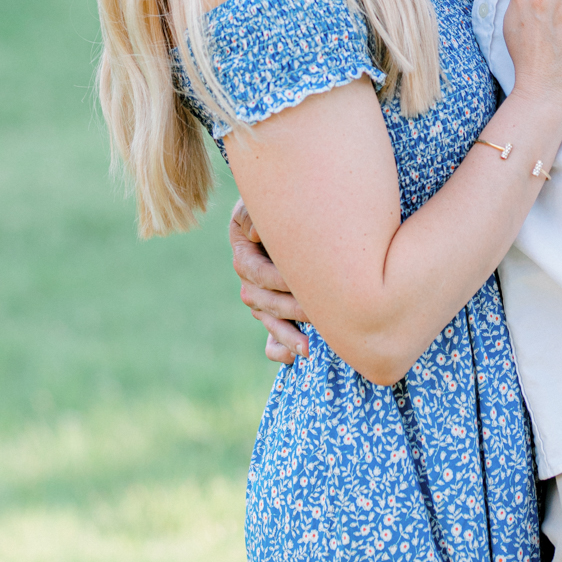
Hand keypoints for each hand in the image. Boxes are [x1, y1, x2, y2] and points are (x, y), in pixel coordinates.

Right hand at [230, 198, 308, 363]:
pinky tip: (293, 358)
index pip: (256, 272)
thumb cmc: (288, 202)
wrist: (303, 213)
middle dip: (289, 309)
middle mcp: (251, 280)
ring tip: (307, 349)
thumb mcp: (264, 203)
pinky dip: (279, 351)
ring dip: (287, 336)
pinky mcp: (276, 315)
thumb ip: (255, 214)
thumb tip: (257, 233)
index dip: (276, 279)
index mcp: (246, 254)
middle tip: (316, 313)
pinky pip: (270, 341)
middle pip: (263, 301)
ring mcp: (263, 300)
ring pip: (269, 322)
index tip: (302, 281)